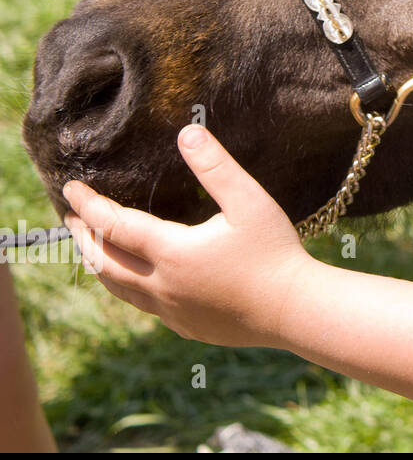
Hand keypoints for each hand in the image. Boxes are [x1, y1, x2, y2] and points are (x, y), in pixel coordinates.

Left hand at [61, 125, 311, 348]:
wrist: (295, 310)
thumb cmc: (275, 252)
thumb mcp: (250, 201)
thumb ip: (216, 167)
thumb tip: (187, 132)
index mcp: (172, 252)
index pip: (113, 225)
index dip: (88, 204)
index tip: (71, 187)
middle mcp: (162, 286)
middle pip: (104, 262)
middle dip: (83, 236)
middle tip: (72, 217)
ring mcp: (173, 311)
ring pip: (120, 288)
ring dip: (100, 264)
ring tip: (93, 247)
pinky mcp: (187, 327)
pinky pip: (145, 305)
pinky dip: (129, 286)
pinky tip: (140, 279)